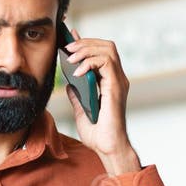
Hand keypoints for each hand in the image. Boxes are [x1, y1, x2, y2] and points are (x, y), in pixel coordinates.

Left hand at [63, 28, 140, 175]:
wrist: (107, 147)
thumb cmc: (98, 134)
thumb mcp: (81, 111)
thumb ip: (77, 96)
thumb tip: (69, 84)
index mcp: (110, 82)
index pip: (101, 53)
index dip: (86, 42)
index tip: (69, 37)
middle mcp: (117, 79)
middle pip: (106, 46)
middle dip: (85, 42)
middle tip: (67, 48)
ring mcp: (118, 82)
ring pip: (107, 49)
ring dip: (87, 49)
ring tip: (70, 57)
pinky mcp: (116, 87)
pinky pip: (106, 63)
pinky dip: (90, 62)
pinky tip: (77, 72)